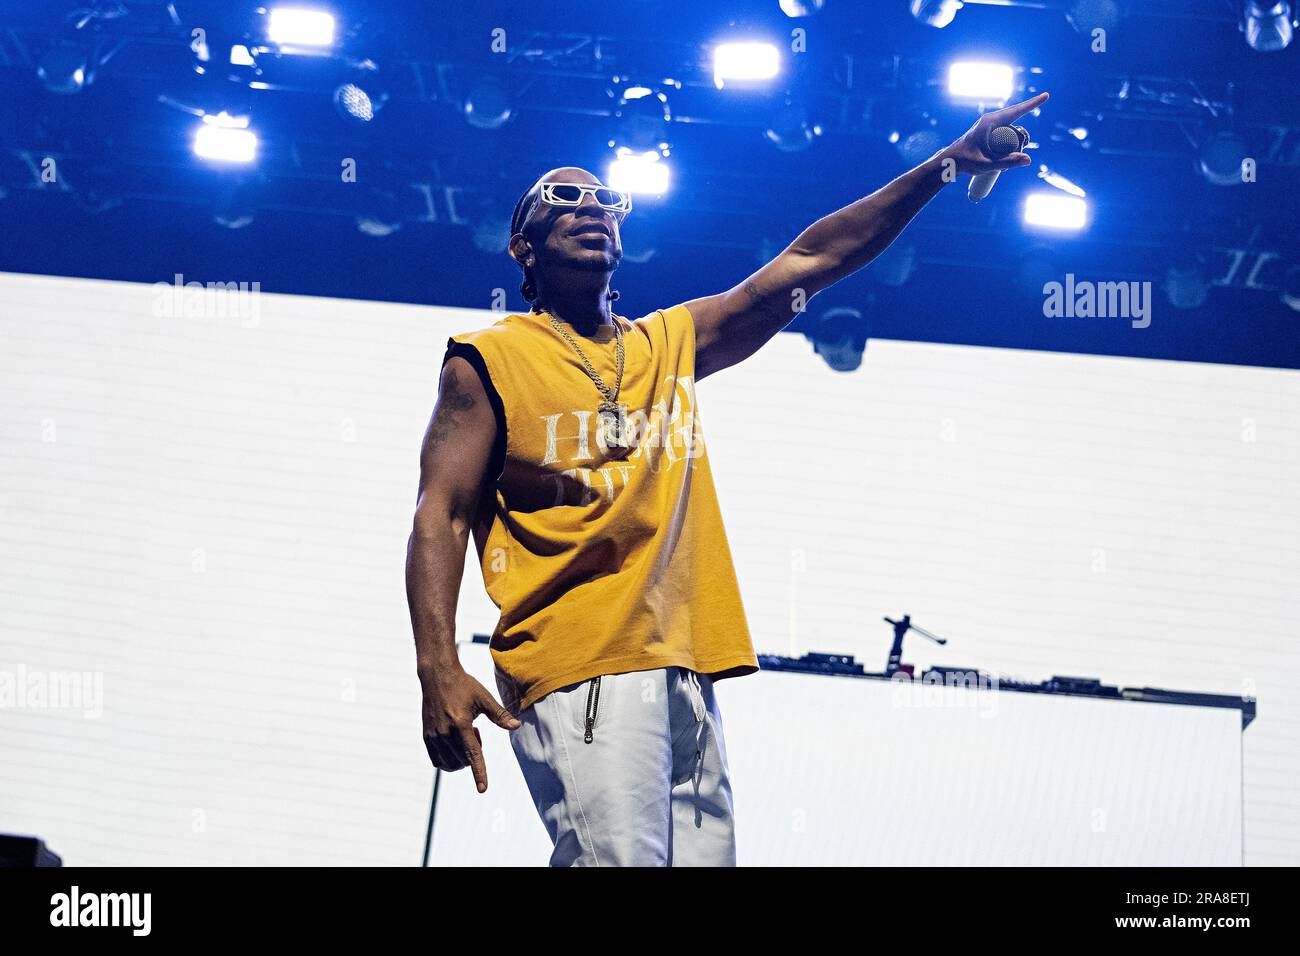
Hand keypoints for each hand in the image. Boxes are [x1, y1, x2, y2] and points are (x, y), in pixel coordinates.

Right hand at [421, 665, 519, 792]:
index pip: (473, 755)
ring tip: (462, 735)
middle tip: (474, 731)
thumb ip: (499, 715)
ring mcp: (434, 736)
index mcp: (461, 723)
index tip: (482, 789)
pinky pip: (437, 761)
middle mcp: (445, 732)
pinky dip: (448, 761)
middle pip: (464, 760)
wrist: (437, 676)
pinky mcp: (426, 737)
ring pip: (451, 763)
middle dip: (473, 753)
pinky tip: (453, 745)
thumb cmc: (463, 685)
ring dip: (461, 757)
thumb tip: (516, 726)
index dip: (479, 773)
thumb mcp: (484, 698)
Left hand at [939, 91, 1049, 174]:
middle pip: (1016, 124)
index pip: (1017, 111)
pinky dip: (1007, 145)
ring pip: (1011, 131)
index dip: (1033, 104)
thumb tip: (1028, 159)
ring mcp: (989, 125)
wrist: (950, 161)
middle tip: (1016, 155)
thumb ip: (1007, 163)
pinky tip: (1002, 160)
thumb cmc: (966, 161)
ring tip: (1002, 163)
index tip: (1046, 95)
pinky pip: (1004, 134)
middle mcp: (991, 120)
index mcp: (991, 122)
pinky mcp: (988, 131)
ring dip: (1013, 145)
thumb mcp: (988, 164)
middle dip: (1021, 138)